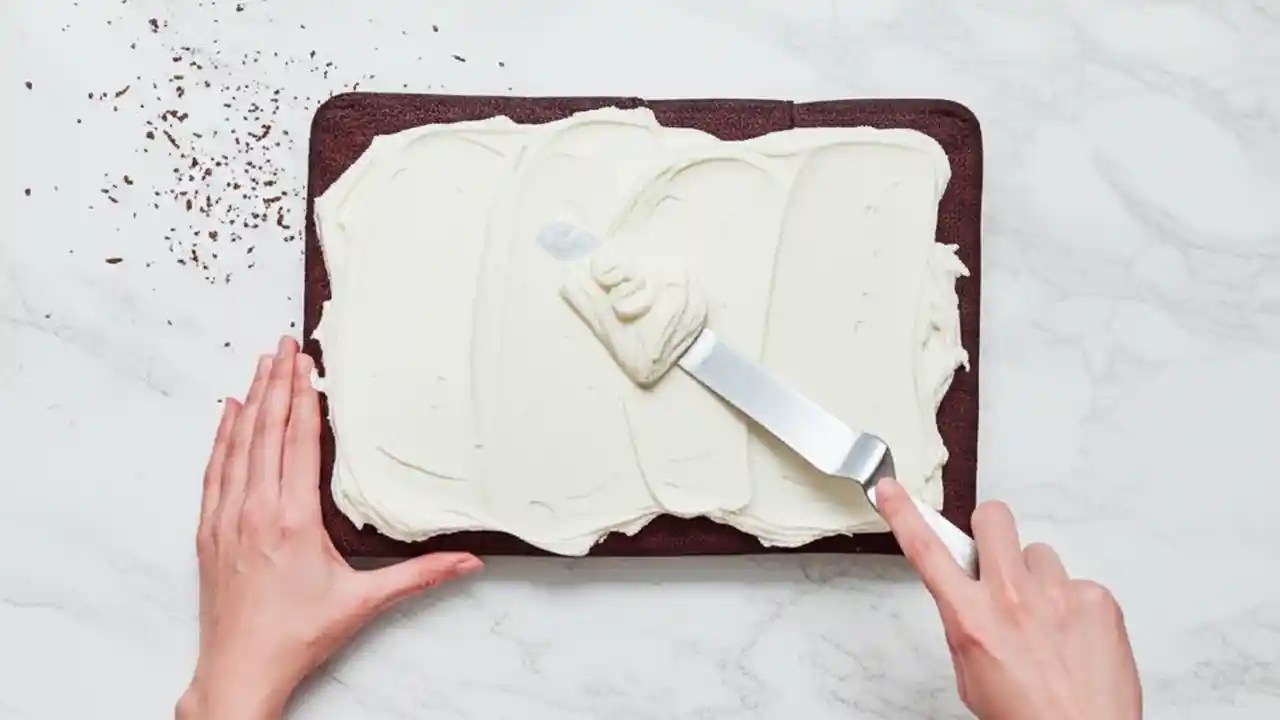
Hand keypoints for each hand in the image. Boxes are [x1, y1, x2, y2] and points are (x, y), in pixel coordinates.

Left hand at [178, 337, 482, 719]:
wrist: (240, 670)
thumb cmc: (298, 636)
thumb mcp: (363, 602)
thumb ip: (419, 576)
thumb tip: (469, 562)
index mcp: (294, 519)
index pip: (297, 442)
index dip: (300, 397)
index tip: (303, 363)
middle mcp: (256, 511)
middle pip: (265, 432)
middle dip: (274, 384)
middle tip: (281, 345)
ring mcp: (227, 519)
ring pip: (236, 446)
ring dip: (248, 402)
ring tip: (258, 366)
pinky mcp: (209, 532)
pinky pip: (214, 472)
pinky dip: (221, 438)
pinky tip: (227, 415)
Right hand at [875, 478, 1140, 719]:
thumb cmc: (1028, 717)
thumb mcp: (973, 676)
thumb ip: (967, 626)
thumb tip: (971, 599)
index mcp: (972, 618)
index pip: (927, 551)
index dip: (903, 514)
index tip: (889, 489)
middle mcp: (1012, 598)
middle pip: (993, 519)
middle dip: (990, 529)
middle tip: (999, 558)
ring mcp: (1058, 593)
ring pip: (1040, 555)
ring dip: (1039, 580)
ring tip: (1048, 623)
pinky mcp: (1097, 598)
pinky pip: (1078, 583)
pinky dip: (1075, 606)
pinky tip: (1076, 638)